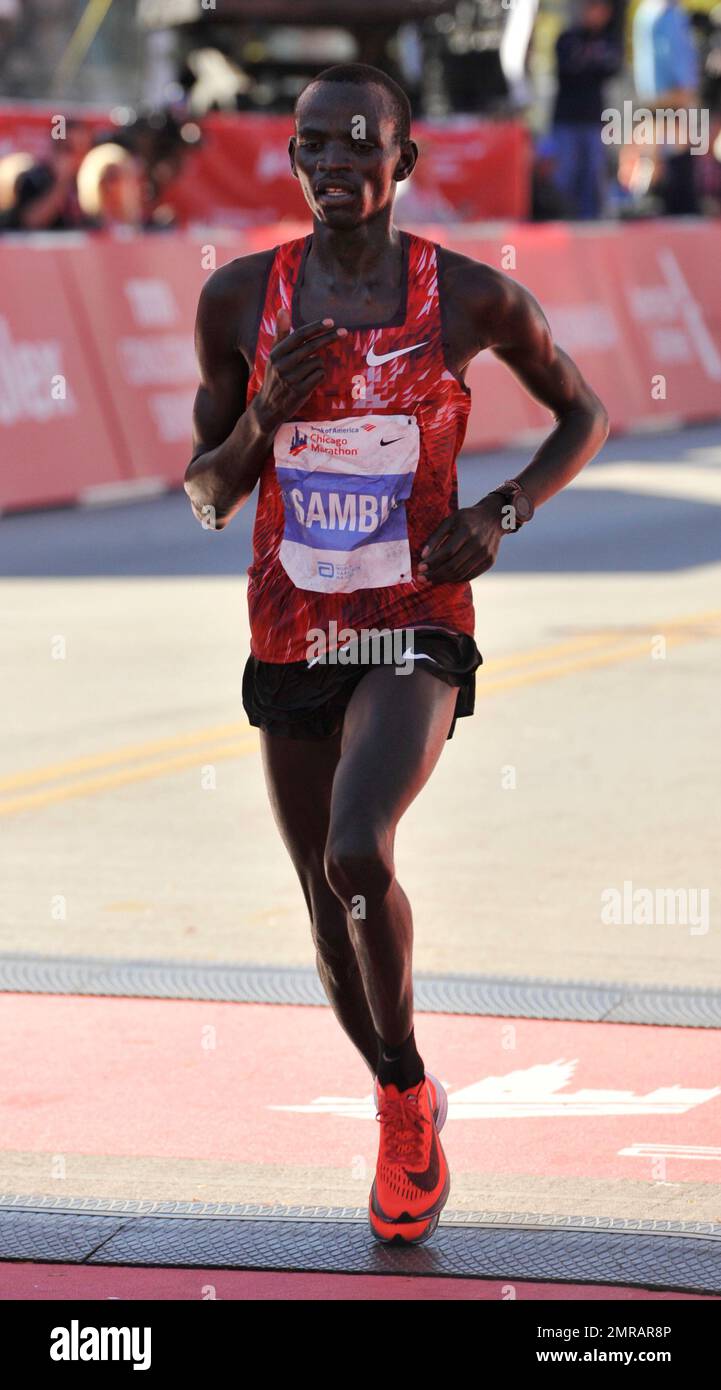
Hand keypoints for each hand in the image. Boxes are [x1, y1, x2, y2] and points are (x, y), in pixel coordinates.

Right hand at [254, 309, 346, 433]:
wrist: (268, 407)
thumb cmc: (275, 376)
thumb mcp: (274, 354)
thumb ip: (280, 332)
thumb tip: (283, 309)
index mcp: (276, 353)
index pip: (299, 335)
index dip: (316, 328)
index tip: (331, 322)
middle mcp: (282, 365)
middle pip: (312, 347)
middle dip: (330, 338)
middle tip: (344, 332)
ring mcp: (291, 379)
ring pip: (318, 362)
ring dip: (318, 365)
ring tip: (306, 373)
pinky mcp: (300, 391)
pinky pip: (320, 375)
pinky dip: (319, 375)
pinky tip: (310, 381)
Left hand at [417, 495, 504, 583]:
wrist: (493, 518)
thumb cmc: (467, 519)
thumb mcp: (450, 520)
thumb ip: (436, 536)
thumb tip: (424, 556)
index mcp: (467, 530)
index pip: (447, 551)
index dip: (433, 562)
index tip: (420, 568)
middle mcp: (478, 543)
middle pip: (454, 566)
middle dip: (435, 574)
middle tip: (421, 578)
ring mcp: (485, 554)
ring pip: (461, 573)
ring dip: (443, 579)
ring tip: (430, 579)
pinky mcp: (490, 561)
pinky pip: (470, 575)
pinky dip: (455, 579)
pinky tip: (445, 578)